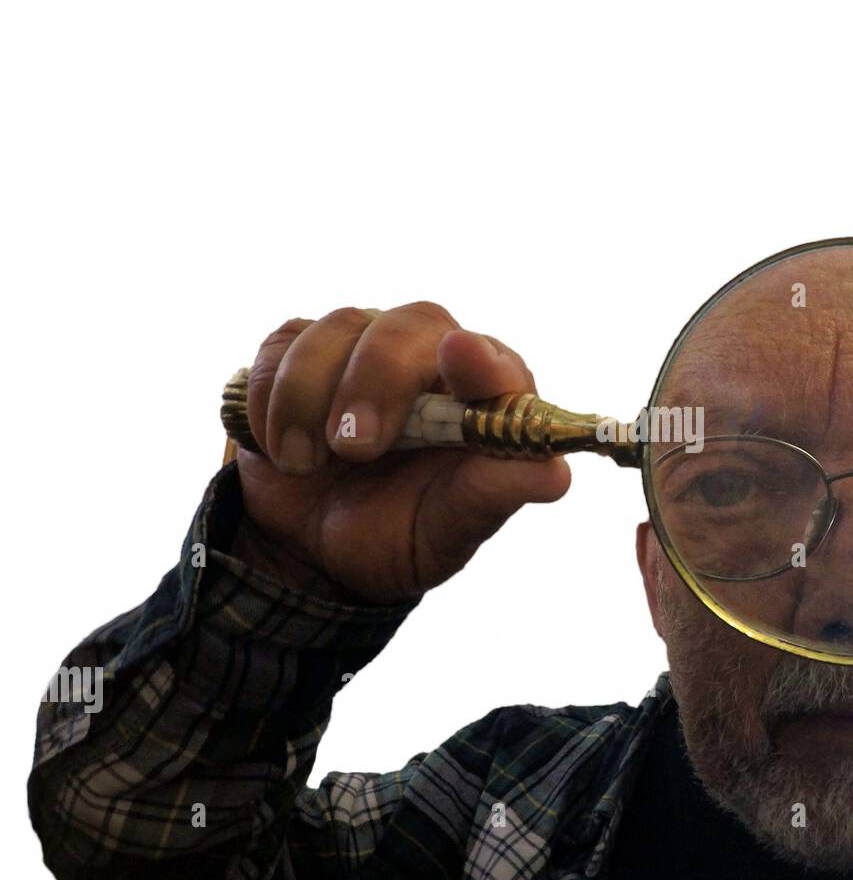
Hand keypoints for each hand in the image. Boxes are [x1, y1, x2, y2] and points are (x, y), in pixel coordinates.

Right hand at [231, 303, 570, 604]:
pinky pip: (280, 346)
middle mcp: (428, 359)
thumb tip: (555, 475)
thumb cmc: (397, 534)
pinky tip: (283, 450)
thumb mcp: (447, 531)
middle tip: (354, 447)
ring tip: (307, 464)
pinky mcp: (300, 354)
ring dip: (310, 397)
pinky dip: (271, 400)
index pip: (495, 359)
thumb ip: (494, 495)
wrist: (310, 554)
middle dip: (376, 380)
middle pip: (410, 325)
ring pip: (337, 328)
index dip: (480, 359)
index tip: (458, 358)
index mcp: (482, 399)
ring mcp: (363, 348)